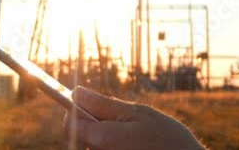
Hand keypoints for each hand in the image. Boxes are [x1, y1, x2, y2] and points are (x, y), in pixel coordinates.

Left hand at [63, 87, 204, 149]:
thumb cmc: (168, 140)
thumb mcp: (139, 113)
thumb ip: (104, 105)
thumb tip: (76, 92)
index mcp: (102, 139)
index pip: (70, 124)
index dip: (76, 110)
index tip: (88, 103)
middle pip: (82, 136)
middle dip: (96, 124)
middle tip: (125, 121)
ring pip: (96, 144)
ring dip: (108, 136)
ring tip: (136, 136)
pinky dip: (117, 146)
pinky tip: (137, 146)